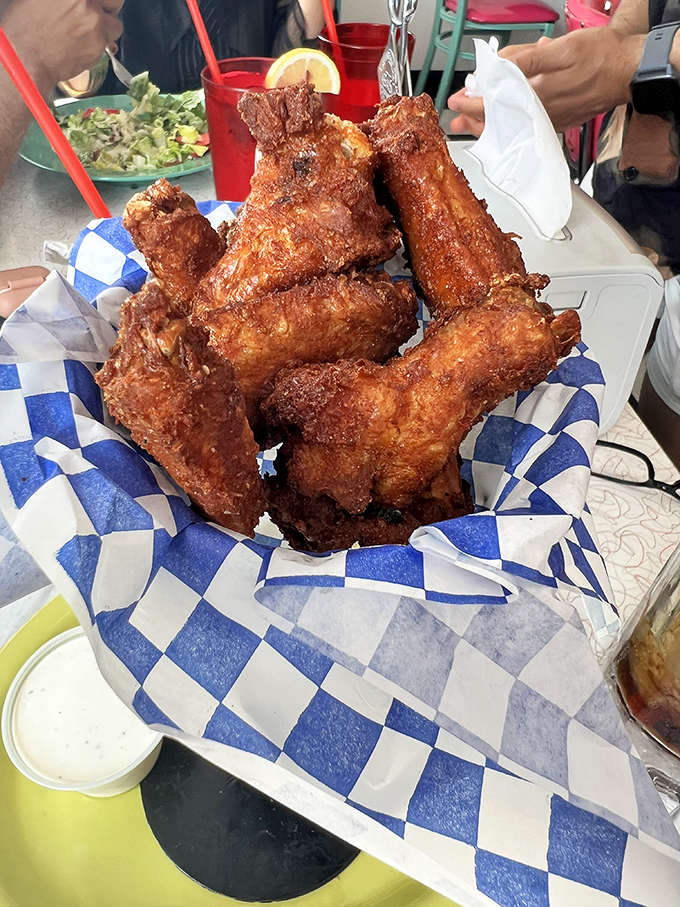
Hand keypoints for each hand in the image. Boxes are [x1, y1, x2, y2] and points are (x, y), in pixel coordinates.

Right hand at [1, 0, 123, 92]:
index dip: (99, 2)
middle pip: (115, 0)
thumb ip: (68, 1)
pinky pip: (110, 42)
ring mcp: (95, 18)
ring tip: (91, 35)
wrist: (26, 54)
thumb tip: (77, 4)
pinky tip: (86, 47)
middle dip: (109, 8)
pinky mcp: (99, 41)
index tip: (95, 5)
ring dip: (107, 29)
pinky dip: (102, 45)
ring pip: (116, 24)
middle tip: (100, 15)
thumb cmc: (25, 24)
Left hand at [446, 28, 644, 135]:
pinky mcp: (559, 119)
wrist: (630, 71)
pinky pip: (527, 125)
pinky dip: (512, 123)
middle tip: (456, 117)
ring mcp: (551, 118)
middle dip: (474, 117)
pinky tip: (505, 122)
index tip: (458, 98)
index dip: (473, 100)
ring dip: (490, 123)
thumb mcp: (563, 49)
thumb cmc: (603, 58)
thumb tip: (501, 67)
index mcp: (539, 93)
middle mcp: (542, 111)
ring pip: (512, 124)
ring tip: (471, 124)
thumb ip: (528, 60)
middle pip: (500, 118)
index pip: (496, 101)